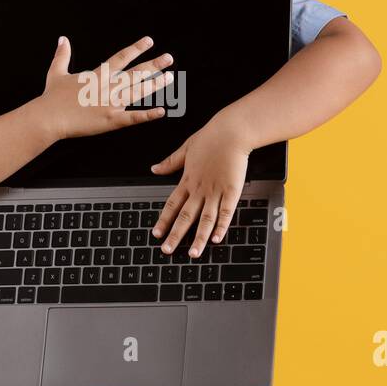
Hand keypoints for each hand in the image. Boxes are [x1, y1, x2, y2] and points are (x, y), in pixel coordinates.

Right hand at [37, 35, 175, 141]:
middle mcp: (107, 86)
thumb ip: (62, 55)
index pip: (121, 58)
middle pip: (135, 73)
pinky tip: (161, 111)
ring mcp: (111, 103)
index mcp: (97, 75)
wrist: (49, 117)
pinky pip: (133, 118)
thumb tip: (63, 39)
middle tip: (169, 58)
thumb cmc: (52, 97)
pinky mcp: (111, 120)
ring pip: (138, 91)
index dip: (136, 48)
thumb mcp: (57, 72)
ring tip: (170, 78)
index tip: (149, 41)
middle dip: (153, 64)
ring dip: (155, 84)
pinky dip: (148, 115)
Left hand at [148, 113, 252, 257]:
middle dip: (176, 236)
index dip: (163, 220)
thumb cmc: (211, 137)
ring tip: (194, 253)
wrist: (231, 131)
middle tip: (167, 250)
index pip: (171, 205)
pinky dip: (221, 227)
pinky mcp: (232, 190)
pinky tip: (216, 239)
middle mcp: (199, 189)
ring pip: (205, 220)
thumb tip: (154, 169)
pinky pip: (226, 212)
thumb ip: (170, 162)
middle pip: (185, 217)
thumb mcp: (185, 148)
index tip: (157, 234)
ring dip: (198, 238)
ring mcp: (215, 191)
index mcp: (187, 180)